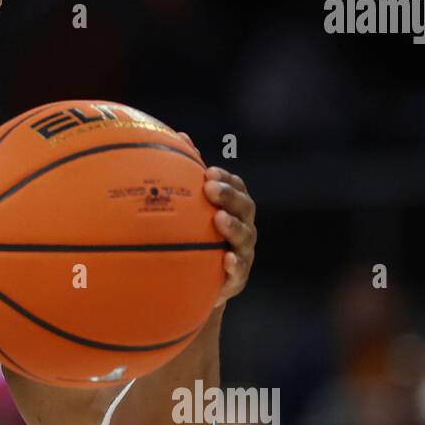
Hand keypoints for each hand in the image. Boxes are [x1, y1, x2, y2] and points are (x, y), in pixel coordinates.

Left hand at [179, 133, 256, 307]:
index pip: (237, 189)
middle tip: (210, 188)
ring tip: (219, 219)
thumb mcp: (190, 211)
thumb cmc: (193, 239)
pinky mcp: (237, 279)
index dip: (227, 180)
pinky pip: (239, 272)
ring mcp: (243, 253)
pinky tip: (225, 259)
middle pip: (245, 207)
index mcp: (233, 210)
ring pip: (245, 237)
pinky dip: (234, 265)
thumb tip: (178, 136)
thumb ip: (186, 176)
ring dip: (233, 227)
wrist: (196, 288)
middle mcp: (243, 228)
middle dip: (229, 196)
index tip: (209, 172)